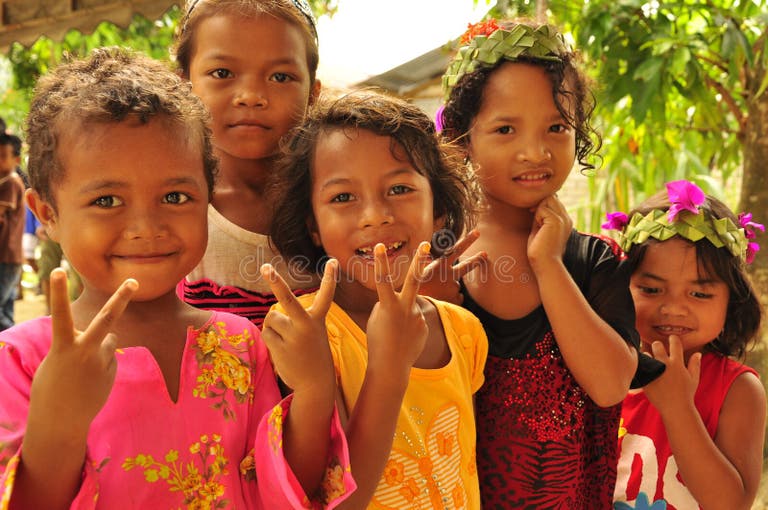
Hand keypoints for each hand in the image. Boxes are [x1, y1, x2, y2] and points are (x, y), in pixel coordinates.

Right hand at [29, 268, 136, 433]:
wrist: (60, 421)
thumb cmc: (52, 387)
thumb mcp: (59, 360)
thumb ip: (81, 343)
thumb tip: (110, 335)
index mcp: (63, 347)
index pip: (60, 314)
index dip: (57, 292)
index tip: (58, 270)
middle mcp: (85, 351)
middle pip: (106, 319)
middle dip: (121, 298)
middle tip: (134, 281)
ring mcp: (101, 362)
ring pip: (109, 341)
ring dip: (100, 348)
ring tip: (84, 370)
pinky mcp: (111, 371)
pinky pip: (109, 358)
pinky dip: (103, 364)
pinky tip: (91, 380)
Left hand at [261, 260, 336, 396]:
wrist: (316, 383)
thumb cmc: (313, 354)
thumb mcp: (311, 333)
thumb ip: (294, 321)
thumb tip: (271, 316)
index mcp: (317, 319)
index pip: (326, 295)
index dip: (330, 278)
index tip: (333, 261)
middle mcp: (306, 325)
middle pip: (288, 299)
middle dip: (275, 282)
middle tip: (265, 268)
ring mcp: (293, 337)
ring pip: (271, 318)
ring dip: (273, 326)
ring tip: (286, 340)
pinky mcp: (281, 349)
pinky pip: (266, 334)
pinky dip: (270, 339)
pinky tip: (282, 350)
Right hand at [366, 242, 429, 376]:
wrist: (391, 366)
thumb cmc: (377, 341)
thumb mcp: (378, 318)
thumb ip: (389, 303)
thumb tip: (402, 298)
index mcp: (388, 306)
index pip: (382, 279)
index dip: (380, 262)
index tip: (379, 245)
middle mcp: (406, 308)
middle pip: (414, 280)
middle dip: (418, 261)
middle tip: (425, 244)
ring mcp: (418, 316)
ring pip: (410, 307)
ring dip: (402, 318)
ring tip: (396, 333)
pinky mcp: (425, 325)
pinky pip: (415, 320)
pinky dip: (408, 328)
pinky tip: (404, 341)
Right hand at [419, 229, 487, 303]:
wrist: (413, 308)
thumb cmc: (411, 290)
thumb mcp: (416, 273)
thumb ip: (425, 263)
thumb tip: (427, 253)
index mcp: (440, 265)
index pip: (456, 250)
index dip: (467, 240)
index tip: (477, 232)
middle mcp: (450, 276)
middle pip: (466, 266)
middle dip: (476, 259)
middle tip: (485, 253)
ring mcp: (454, 289)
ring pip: (454, 286)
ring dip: (448, 289)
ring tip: (434, 294)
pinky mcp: (456, 301)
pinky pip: (455, 299)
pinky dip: (449, 300)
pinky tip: (439, 301)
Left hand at [527, 194, 571, 270]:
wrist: (545, 264)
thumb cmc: (540, 251)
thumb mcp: (541, 229)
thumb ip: (541, 217)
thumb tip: (535, 205)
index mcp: (565, 221)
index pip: (554, 201)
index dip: (542, 204)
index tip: (533, 214)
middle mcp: (566, 219)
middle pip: (551, 197)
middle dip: (539, 204)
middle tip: (534, 218)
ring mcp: (563, 219)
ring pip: (548, 199)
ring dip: (538, 209)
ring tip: (537, 224)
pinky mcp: (556, 221)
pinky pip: (542, 208)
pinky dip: (536, 217)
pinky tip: (538, 229)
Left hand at [643, 335, 701, 415]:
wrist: (675, 409)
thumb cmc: (686, 394)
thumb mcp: (694, 379)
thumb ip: (695, 365)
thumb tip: (698, 353)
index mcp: (677, 363)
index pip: (674, 343)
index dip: (673, 338)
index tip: (671, 338)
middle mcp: (665, 364)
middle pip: (656, 345)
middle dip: (657, 346)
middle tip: (658, 349)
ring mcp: (654, 371)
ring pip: (646, 354)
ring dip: (648, 356)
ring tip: (651, 361)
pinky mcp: (646, 378)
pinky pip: (641, 366)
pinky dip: (642, 365)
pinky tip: (645, 368)